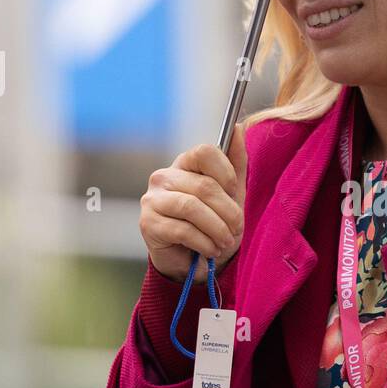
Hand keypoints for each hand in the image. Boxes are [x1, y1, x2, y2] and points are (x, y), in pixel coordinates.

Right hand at [139, 123, 246, 284]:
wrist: (193, 261)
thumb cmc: (212, 224)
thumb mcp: (231, 194)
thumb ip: (235, 162)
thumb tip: (238, 127)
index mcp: (184, 164)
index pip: (204, 151)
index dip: (226, 172)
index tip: (234, 192)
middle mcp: (164, 177)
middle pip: (204, 186)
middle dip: (228, 212)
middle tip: (236, 229)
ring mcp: (152, 199)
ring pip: (192, 207)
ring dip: (217, 229)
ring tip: (224, 242)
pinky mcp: (148, 223)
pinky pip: (182, 229)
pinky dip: (203, 242)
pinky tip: (210, 250)